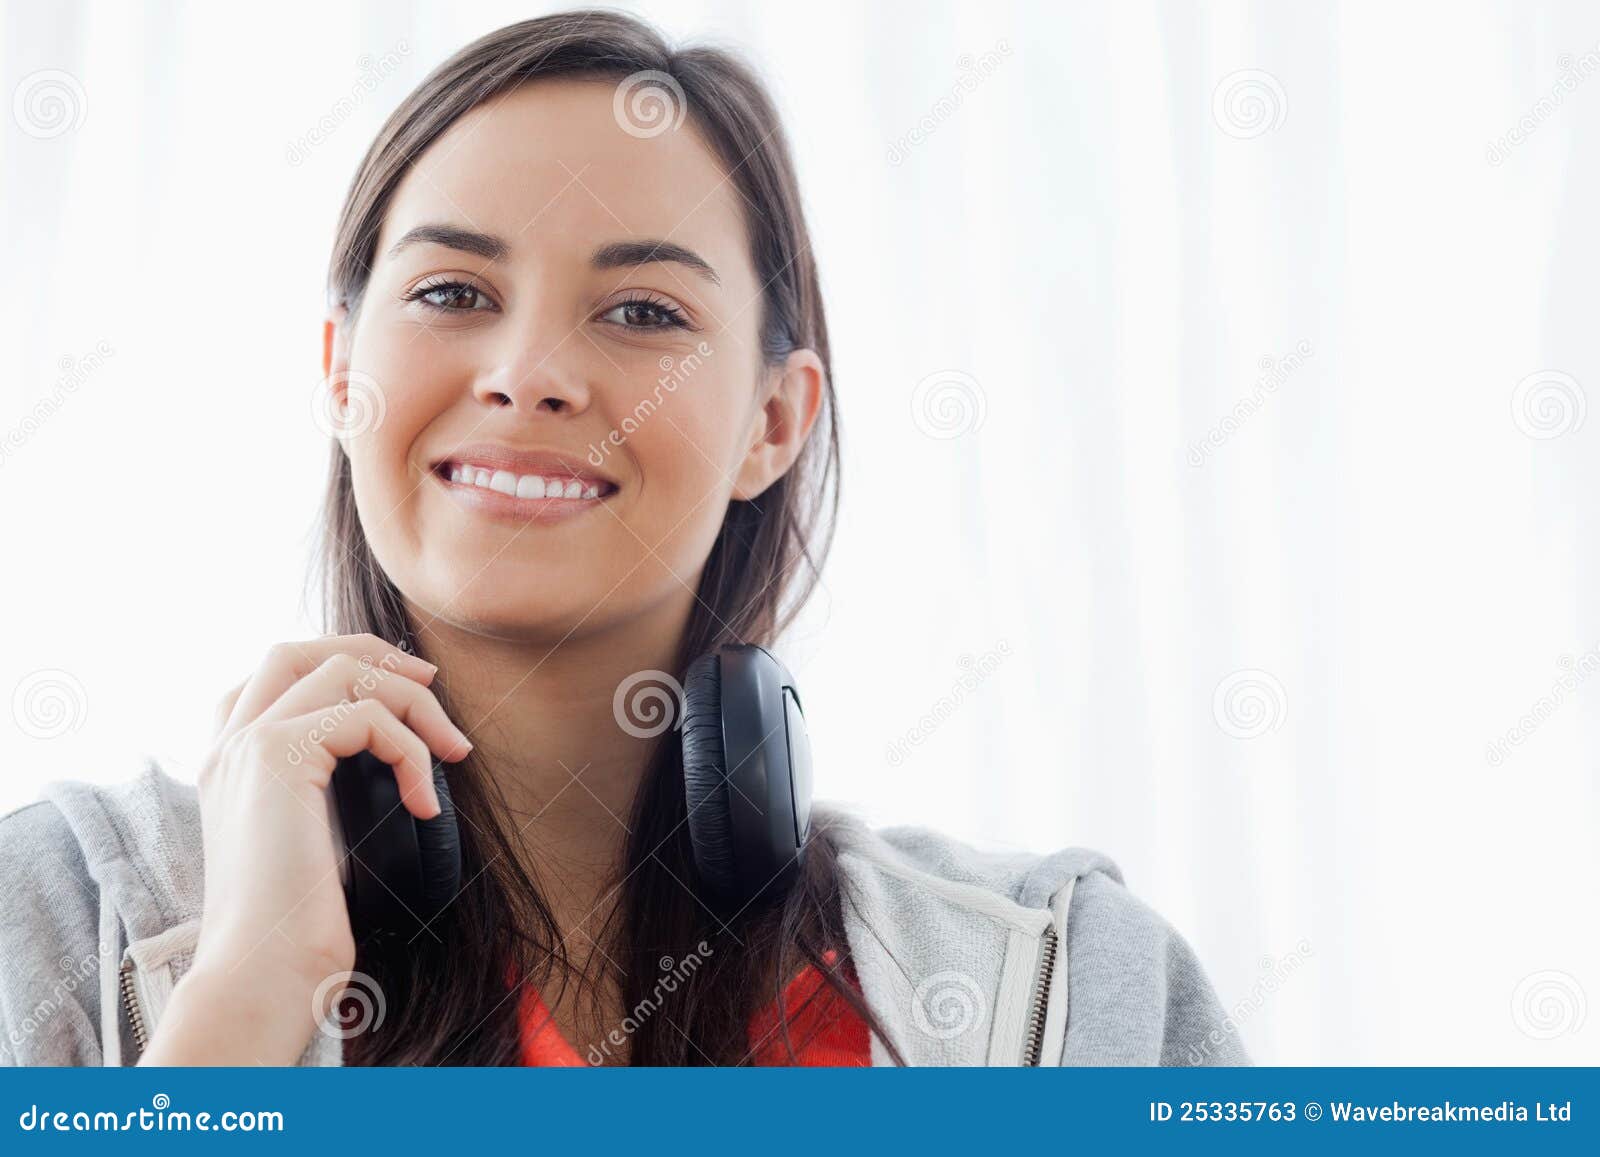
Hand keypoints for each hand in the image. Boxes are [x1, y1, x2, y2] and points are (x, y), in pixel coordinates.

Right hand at [143, 634, 470, 1064]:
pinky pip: (367, 715)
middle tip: (431, 684)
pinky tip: (424, 805)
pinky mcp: (277, 754)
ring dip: (411, 701)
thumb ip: (329, 795)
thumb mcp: (315, 844)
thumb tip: (394, 766)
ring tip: (451, 751)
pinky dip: (412, 750)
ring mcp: (247, 745)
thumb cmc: (295, 930)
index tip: (401, 687)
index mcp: (230, 765)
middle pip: (295, 651)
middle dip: (370, 653)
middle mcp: (228, 746)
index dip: (336, 663)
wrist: (262, 977)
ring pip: (340, 670)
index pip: (269, 678)